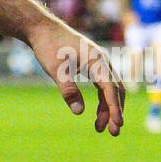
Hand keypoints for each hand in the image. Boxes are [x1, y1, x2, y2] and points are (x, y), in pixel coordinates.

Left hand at [25, 16, 124, 135]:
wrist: (42, 28)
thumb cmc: (49, 47)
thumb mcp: (56, 70)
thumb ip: (68, 90)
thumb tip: (79, 112)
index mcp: (97, 61)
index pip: (111, 88)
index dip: (115, 108)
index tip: (117, 124)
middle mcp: (102, 61)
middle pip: (116, 90)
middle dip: (116, 111)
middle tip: (113, 133)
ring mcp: (98, 62)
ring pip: (110, 89)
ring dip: (108, 108)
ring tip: (99, 128)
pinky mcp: (92, 65)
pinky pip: (103, 85)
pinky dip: (102, 100)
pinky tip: (97, 113)